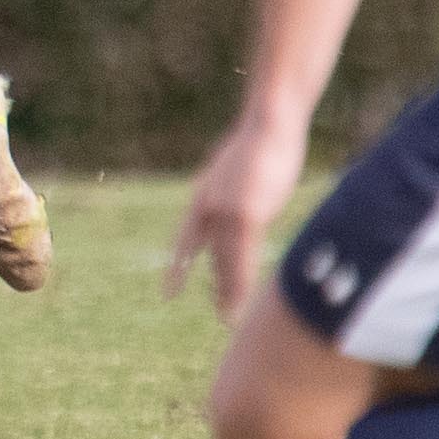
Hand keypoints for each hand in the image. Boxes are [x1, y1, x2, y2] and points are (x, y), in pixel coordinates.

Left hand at [167, 108, 309, 321]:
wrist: (268, 123)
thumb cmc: (261, 141)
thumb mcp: (238, 169)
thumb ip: (235, 190)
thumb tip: (241, 203)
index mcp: (204, 196)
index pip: (188, 239)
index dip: (181, 266)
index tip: (169, 291)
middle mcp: (208, 207)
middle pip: (209, 254)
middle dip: (214, 283)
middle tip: (218, 311)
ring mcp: (225, 212)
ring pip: (225, 261)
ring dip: (229, 289)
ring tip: (229, 315)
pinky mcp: (244, 215)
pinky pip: (241, 256)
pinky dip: (241, 280)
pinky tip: (241, 296)